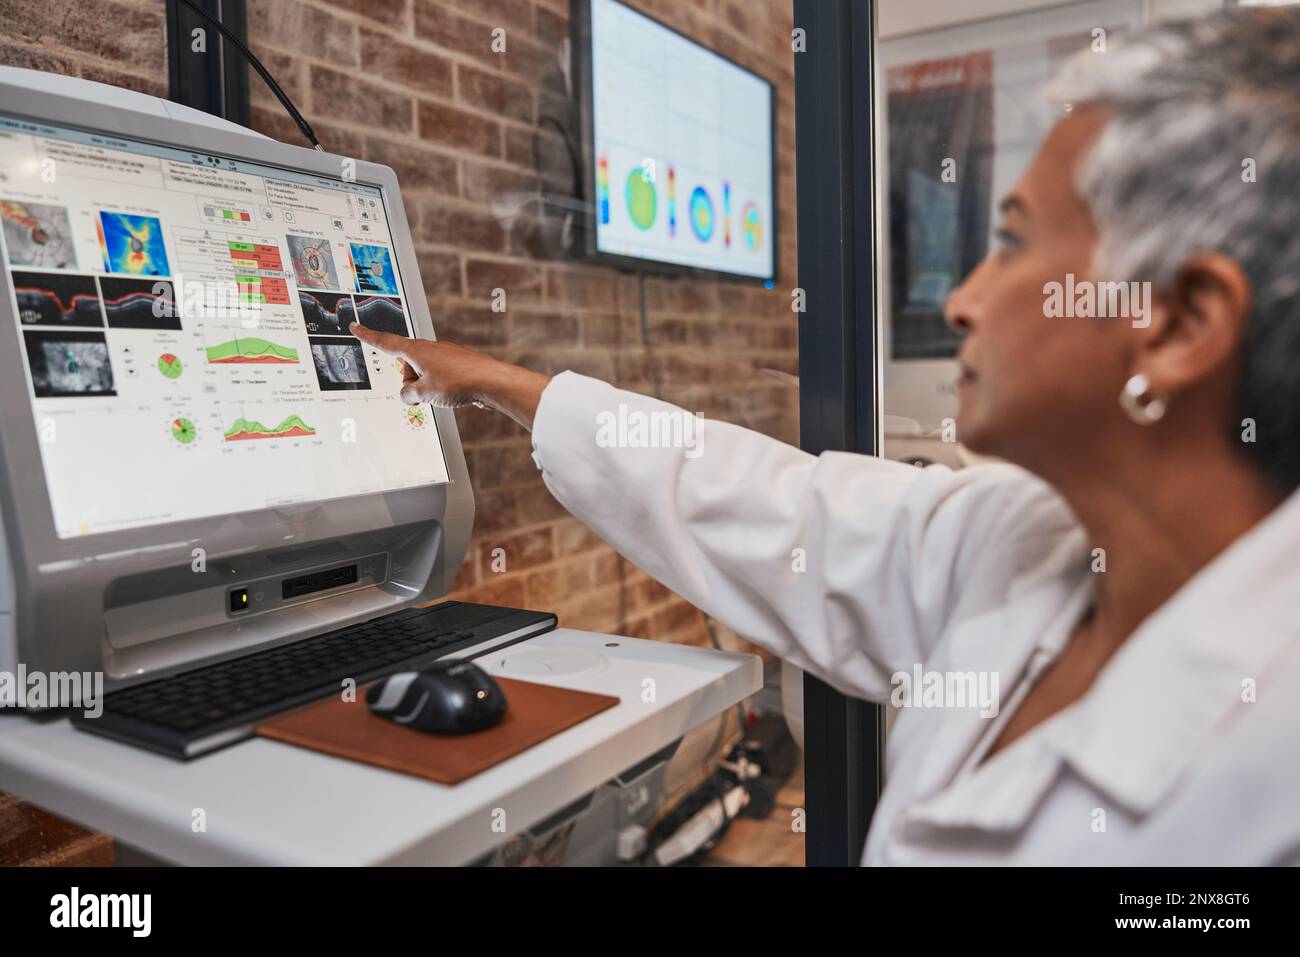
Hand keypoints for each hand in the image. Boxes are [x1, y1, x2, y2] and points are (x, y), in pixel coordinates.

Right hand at [349, 322, 550, 429]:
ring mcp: (447, 354)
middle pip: (408, 366)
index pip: (385, 342)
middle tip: (424, 394)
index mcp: (416, 350)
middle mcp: (431, 348)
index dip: (368, 336)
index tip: (356, 327)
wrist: (492, 382)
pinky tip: (458, 394)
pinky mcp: (460, 364)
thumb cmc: (459, 383)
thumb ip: (408, 395)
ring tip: (445, 395)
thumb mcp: (424, 393)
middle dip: (410, 381)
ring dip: (428, 386)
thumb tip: (408, 395)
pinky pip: (443, 377)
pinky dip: (445, 387)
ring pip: (426, 373)